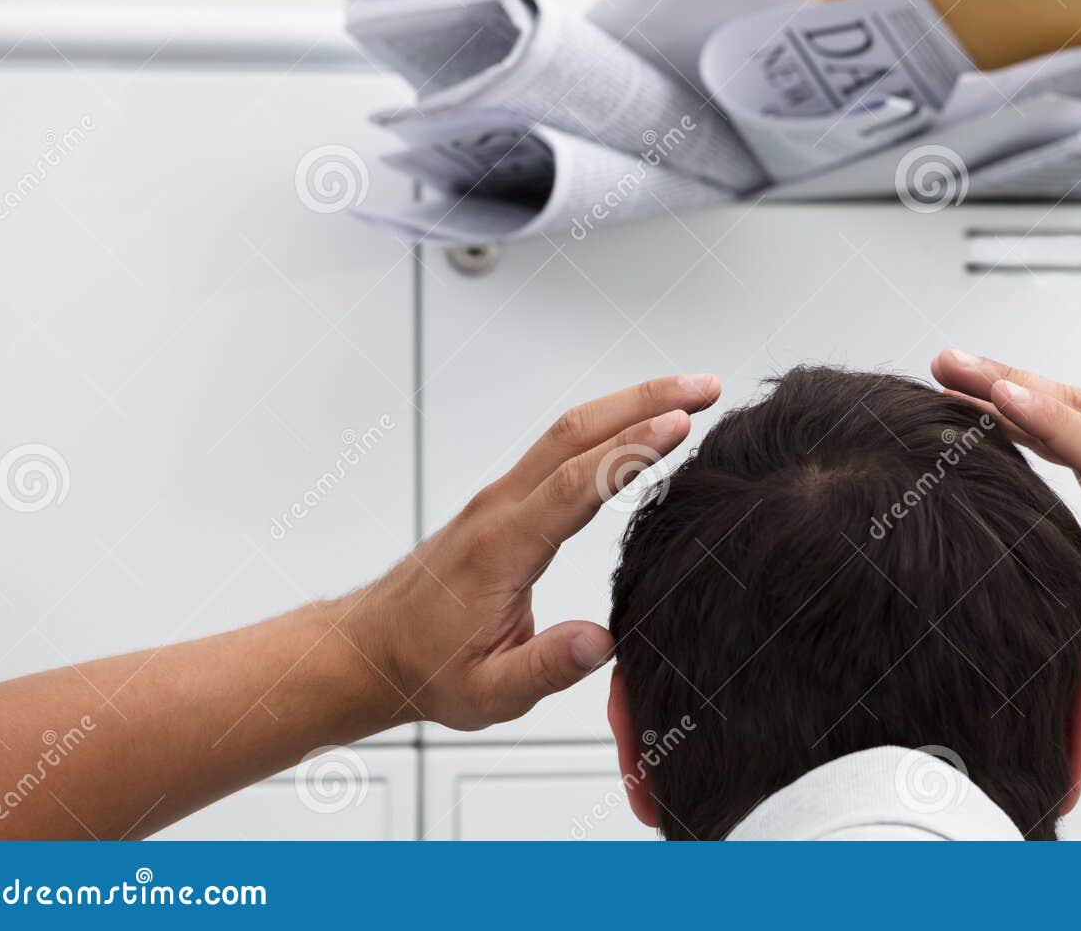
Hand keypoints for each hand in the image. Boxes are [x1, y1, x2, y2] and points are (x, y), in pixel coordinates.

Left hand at [347, 373, 720, 729]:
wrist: (374, 647)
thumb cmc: (429, 668)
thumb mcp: (487, 694)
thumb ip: (546, 668)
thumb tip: (602, 643)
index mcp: (500, 550)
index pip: (572, 485)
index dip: (628, 451)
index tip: (679, 424)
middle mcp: (501, 509)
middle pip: (577, 433)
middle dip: (645, 401)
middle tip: (706, 387)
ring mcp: (503, 497)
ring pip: (571, 430)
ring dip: (632, 404)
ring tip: (693, 394)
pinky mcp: (510, 498)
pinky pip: (563, 446)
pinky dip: (611, 424)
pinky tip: (643, 422)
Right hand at [932, 349, 1080, 703]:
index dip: (1052, 421)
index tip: (1003, 394)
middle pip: (1080, 413)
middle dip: (1013, 382)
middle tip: (951, 364)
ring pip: (1073, 412)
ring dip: (1013, 386)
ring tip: (951, 372)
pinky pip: (1073, 432)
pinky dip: (1028, 413)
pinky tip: (986, 406)